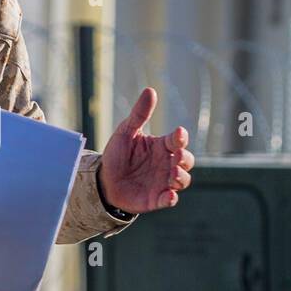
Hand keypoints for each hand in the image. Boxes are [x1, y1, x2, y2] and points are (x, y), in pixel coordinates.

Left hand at [99, 87, 192, 213]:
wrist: (103, 180)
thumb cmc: (117, 154)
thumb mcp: (125, 131)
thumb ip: (139, 114)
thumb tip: (150, 90)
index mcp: (162, 146)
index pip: (178, 140)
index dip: (181, 137)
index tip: (178, 133)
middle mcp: (167, 163)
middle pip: (186, 161)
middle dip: (185, 158)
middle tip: (176, 156)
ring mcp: (163, 181)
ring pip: (183, 180)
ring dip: (181, 177)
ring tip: (172, 174)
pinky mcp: (157, 198)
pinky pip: (170, 200)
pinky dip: (172, 198)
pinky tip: (170, 196)